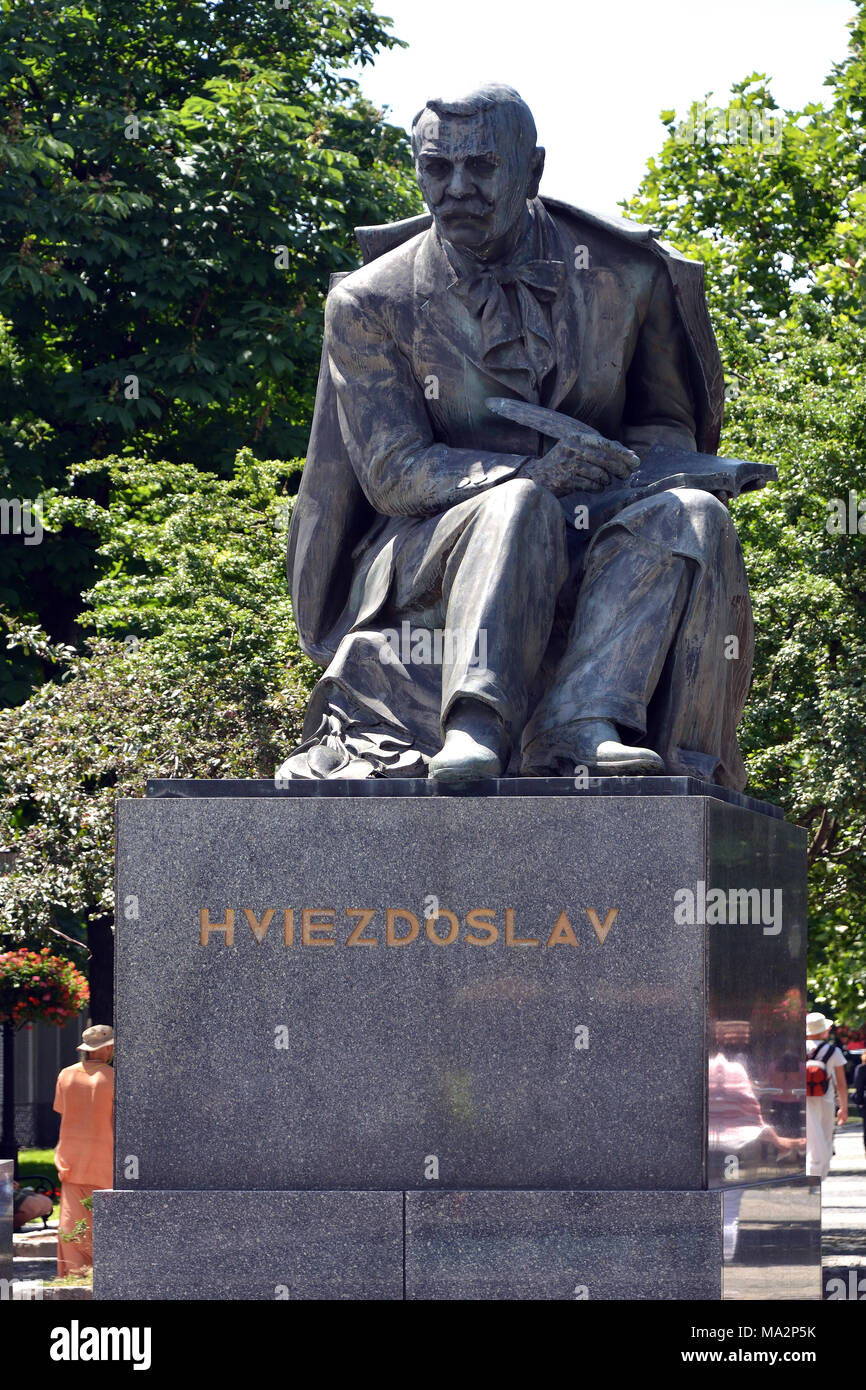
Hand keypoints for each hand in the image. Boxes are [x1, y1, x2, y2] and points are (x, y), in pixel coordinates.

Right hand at [521, 435, 639, 495]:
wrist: (537, 478)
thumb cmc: (563, 464)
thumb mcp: (580, 451)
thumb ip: (603, 450)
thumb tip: (631, 454)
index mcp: (576, 437)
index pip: (605, 444)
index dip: (622, 453)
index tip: (635, 462)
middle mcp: (571, 448)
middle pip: (604, 458)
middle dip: (619, 468)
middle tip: (626, 475)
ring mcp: (566, 463)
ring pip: (599, 473)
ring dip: (607, 479)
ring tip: (606, 481)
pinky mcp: (564, 479)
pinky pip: (590, 484)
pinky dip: (598, 487)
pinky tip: (597, 487)